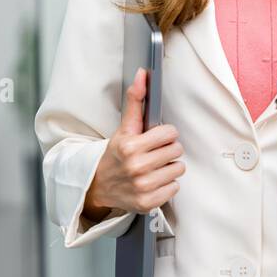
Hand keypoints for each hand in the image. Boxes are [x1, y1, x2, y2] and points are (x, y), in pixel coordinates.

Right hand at [83, 67, 184, 221]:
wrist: (98, 186)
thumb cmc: (115, 154)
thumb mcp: (123, 128)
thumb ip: (135, 100)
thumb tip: (143, 73)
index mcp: (130, 146)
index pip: (170, 133)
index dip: (164, 134)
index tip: (154, 138)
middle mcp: (136, 167)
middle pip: (176, 151)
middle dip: (167, 150)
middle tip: (153, 154)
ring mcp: (142, 187)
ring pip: (178, 169)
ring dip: (168, 168)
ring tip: (153, 168)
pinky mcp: (148, 203)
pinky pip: (175, 188)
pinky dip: (166, 186)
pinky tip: (153, 182)